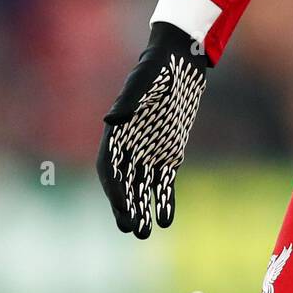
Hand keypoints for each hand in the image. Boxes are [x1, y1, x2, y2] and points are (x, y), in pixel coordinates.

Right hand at [96, 22, 208, 238]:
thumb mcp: (143, 82)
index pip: (110, 170)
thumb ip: (129, 101)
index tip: (122, 210)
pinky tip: (166, 218)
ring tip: (147, 233)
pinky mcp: (170, 149)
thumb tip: (111, 120)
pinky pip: (165, 179)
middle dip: (128, 208)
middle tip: (133, 231)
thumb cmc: (158, 68)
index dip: (114, 192)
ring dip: (144, 209)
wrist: (181, 59)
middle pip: (126, 184)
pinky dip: (164, 198)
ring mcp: (151, 149)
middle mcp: (131, 146)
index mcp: (118, 133)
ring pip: (144, 187)